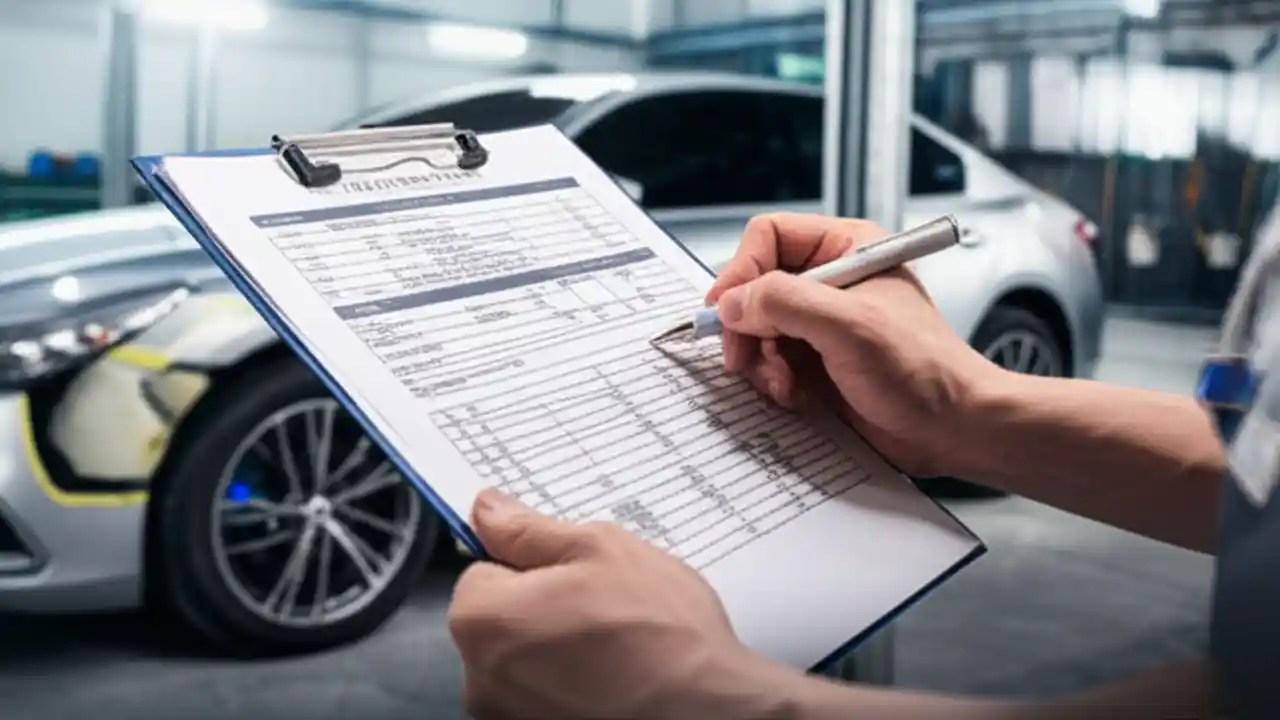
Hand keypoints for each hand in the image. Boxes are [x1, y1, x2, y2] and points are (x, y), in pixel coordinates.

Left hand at [448, 489, 802, 719]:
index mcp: (481, 620)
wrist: (707, 711)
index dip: (531, 564)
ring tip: (613, 646)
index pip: (482, 570)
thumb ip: (529, 530)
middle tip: (602, 606)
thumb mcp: (599, 548)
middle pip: (498, 621)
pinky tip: (611, 680)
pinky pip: (542, 696)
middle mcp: (480, 679)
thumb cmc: (657, 627)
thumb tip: (486, 509)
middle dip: (539, 607)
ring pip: (522, 662)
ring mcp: (507, 718)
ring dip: (554, 650)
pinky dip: (567, 687)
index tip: (576, 572)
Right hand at [707, 213, 1000, 478]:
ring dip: (760, 359)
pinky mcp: (819, 361)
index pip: (769, 237)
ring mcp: (823, 323)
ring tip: (785, 382)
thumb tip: (732, 301)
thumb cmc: (923, 369)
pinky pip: (772, 362)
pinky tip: (798, 395)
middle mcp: (830, 282)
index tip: (725, 309)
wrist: (952, 427)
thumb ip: (784, 303)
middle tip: (743, 356)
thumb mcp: (848, 326)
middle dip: (746, 325)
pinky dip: (774, 380)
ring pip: (758, 328)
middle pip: (756, 286)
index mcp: (845, 249)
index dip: (741, 270)